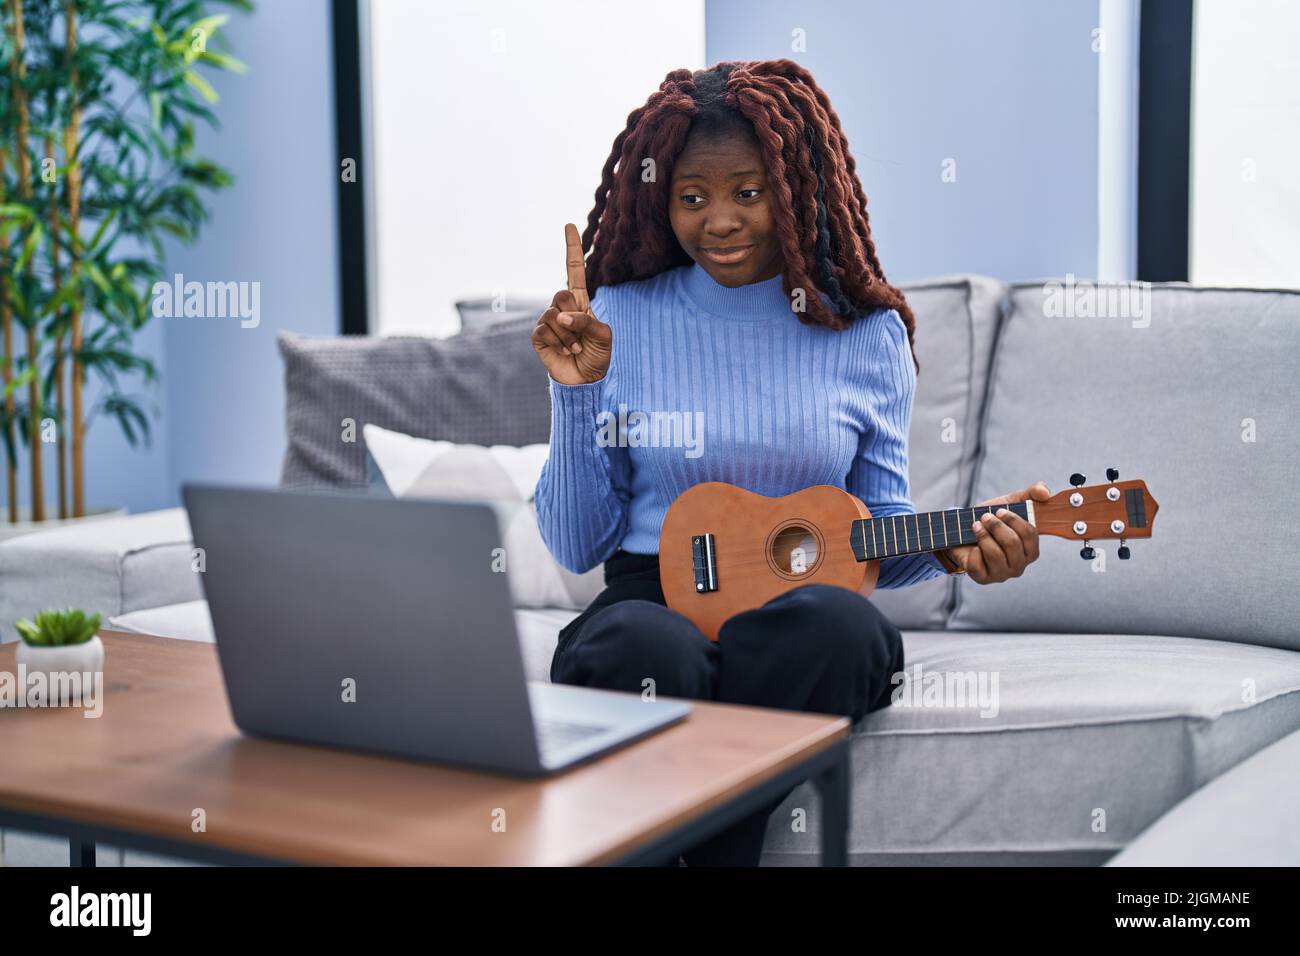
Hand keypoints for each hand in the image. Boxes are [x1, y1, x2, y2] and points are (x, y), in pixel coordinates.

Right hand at [531, 223, 612, 385]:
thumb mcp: (603, 335)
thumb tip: (560, 316)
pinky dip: (559, 344)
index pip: (574, 270)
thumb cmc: (598, 356)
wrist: (586, 381)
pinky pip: (544, 330)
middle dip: (574, 318)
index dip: (572, 249)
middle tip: (581, 338)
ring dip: (569, 337)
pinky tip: (565, 353)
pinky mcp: (538, 336)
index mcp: (581, 302)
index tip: (569, 225)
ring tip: (575, 349)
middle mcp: (562, 308)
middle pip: (562, 295)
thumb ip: (586, 320)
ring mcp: (548, 321)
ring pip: (553, 316)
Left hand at [942, 481, 1050, 584]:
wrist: (963, 531)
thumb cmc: (992, 520)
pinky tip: (972, 546)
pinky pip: (978, 566)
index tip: (1000, 511)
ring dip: (983, 536)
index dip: (1014, 520)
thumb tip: (1045, 493)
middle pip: (1012, 544)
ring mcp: (1002, 574)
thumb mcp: (1011, 502)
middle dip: (996, 526)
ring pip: (995, 555)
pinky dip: (973, 552)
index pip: (1030, 535)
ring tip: (975, 526)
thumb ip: (1032, 493)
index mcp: (1030, 550)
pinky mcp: (983, 579)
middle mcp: (1019, 565)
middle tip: (984, 517)